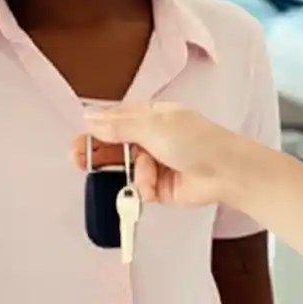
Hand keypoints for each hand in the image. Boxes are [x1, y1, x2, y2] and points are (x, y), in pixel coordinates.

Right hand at [71, 102, 242, 207]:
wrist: (226, 172)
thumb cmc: (195, 140)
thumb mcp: (153, 126)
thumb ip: (118, 125)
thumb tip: (89, 117)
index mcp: (149, 116)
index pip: (113, 121)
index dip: (94, 131)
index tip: (76, 142)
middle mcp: (149, 137)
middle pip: (113, 145)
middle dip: (98, 154)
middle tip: (78, 162)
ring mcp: (154, 162)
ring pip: (124, 168)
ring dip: (127, 173)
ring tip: (138, 177)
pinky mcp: (158, 186)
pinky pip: (138, 187)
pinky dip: (143, 187)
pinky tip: (153, 187)